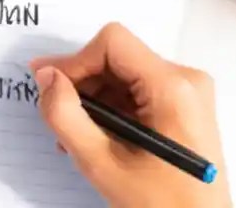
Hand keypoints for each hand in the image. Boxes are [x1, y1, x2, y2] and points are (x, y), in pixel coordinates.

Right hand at [31, 24, 230, 207]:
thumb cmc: (163, 206)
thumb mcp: (103, 164)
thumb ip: (67, 116)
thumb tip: (46, 77)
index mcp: (173, 88)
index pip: (112, 44)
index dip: (75, 62)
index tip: (50, 88)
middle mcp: (187, 81)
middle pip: (118, 58)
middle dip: (82, 84)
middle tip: (58, 118)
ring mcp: (189, 94)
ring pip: (125, 75)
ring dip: (94, 100)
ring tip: (76, 137)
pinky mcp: (185, 108)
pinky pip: (139, 92)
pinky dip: (112, 109)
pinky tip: (97, 138)